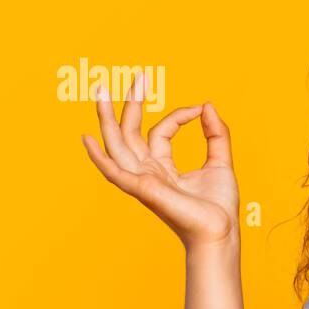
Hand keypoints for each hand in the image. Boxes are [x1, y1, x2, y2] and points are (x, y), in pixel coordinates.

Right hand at [81, 72, 239, 248]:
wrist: (221, 232)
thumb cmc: (219, 206)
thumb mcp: (221, 162)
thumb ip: (216, 135)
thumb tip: (207, 105)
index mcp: (163, 166)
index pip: (161, 130)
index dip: (179, 115)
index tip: (199, 109)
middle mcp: (148, 171)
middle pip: (130, 132)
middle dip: (130, 104)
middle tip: (136, 76)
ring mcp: (142, 180)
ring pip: (118, 145)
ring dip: (108, 118)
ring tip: (101, 91)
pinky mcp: (143, 189)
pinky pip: (115, 172)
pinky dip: (99, 157)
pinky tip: (87, 139)